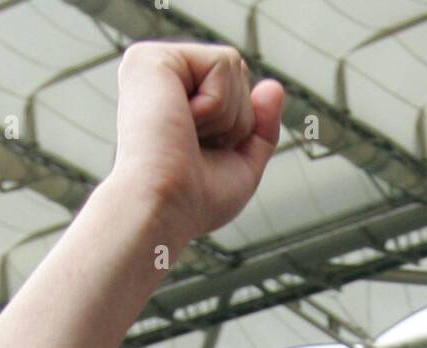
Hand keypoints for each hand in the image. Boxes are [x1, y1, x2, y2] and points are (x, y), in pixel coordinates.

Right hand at [108, 42, 283, 242]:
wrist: (162, 210)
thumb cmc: (193, 202)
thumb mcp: (241, 166)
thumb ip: (262, 128)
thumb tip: (275, 86)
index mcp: (173, 100)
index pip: (235, 89)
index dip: (239, 128)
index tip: (204, 156)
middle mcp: (159, 77)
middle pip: (237, 73)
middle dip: (236, 120)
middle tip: (197, 148)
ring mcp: (152, 64)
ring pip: (233, 66)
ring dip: (226, 117)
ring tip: (186, 138)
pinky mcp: (151, 58)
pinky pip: (222, 63)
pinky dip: (217, 105)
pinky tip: (182, 123)